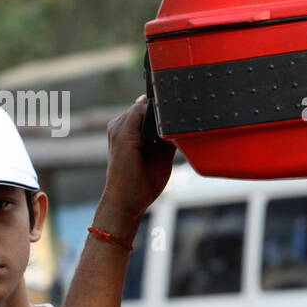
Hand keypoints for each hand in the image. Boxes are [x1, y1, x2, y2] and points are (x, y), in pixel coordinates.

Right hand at [99, 97, 175, 218]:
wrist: (128, 202)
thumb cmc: (143, 182)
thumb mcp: (162, 154)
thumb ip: (169, 137)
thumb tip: (185, 124)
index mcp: (128, 128)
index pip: (148, 107)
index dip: (166, 110)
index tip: (185, 112)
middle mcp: (120, 124)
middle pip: (147, 104)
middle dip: (167, 111)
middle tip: (187, 115)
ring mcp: (119, 127)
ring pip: (145, 105)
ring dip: (163, 114)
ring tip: (179, 127)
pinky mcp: (123, 134)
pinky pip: (140, 111)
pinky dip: (157, 116)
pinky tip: (169, 131)